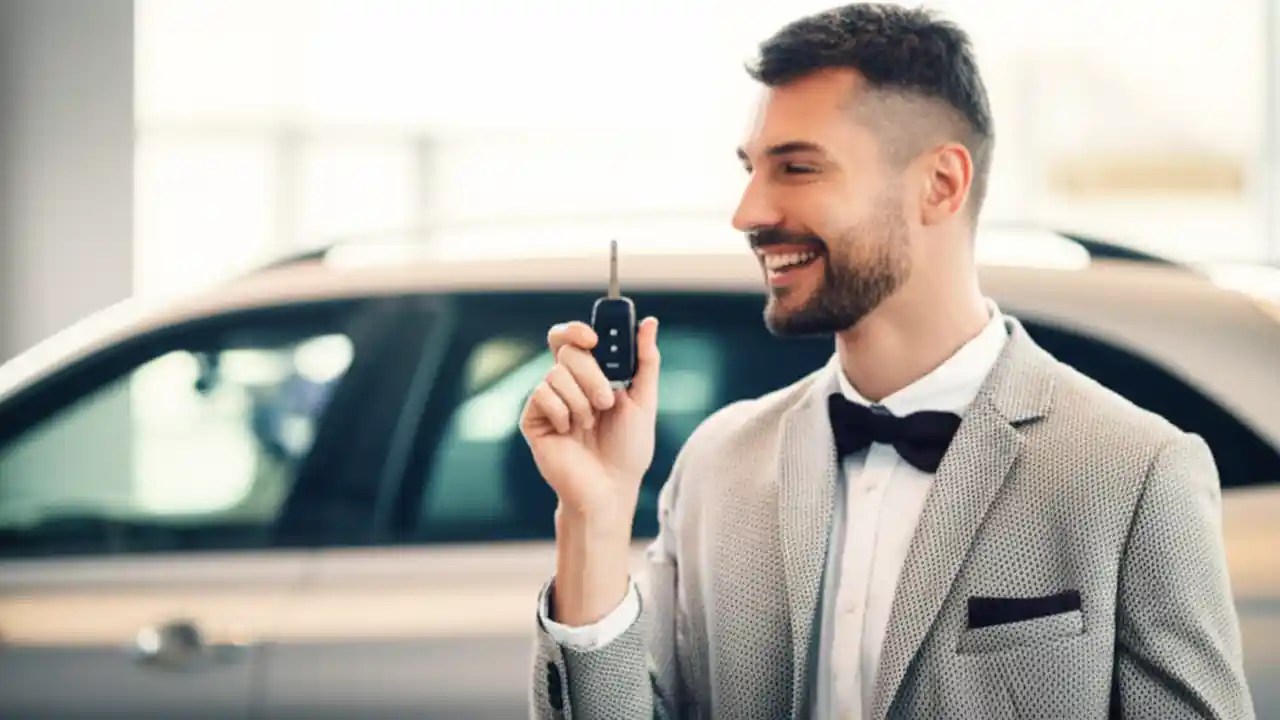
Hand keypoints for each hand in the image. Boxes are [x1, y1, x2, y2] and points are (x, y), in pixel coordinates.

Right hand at [519, 317, 660, 521]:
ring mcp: (548, 400)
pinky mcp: (533, 419)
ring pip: (556, 374)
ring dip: (581, 402)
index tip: (594, 338)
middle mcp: (566, 383)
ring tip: (589, 426)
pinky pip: (542, 396)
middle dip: (591, 375)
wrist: (610, 487)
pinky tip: (570, 432)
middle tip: (605, 401)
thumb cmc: (628, 448)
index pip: (574, 338)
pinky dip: (562, 413)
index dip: (578, 330)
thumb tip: (649, 322)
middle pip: (566, 351)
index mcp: (591, 374)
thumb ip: (645, 360)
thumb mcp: (644, 400)